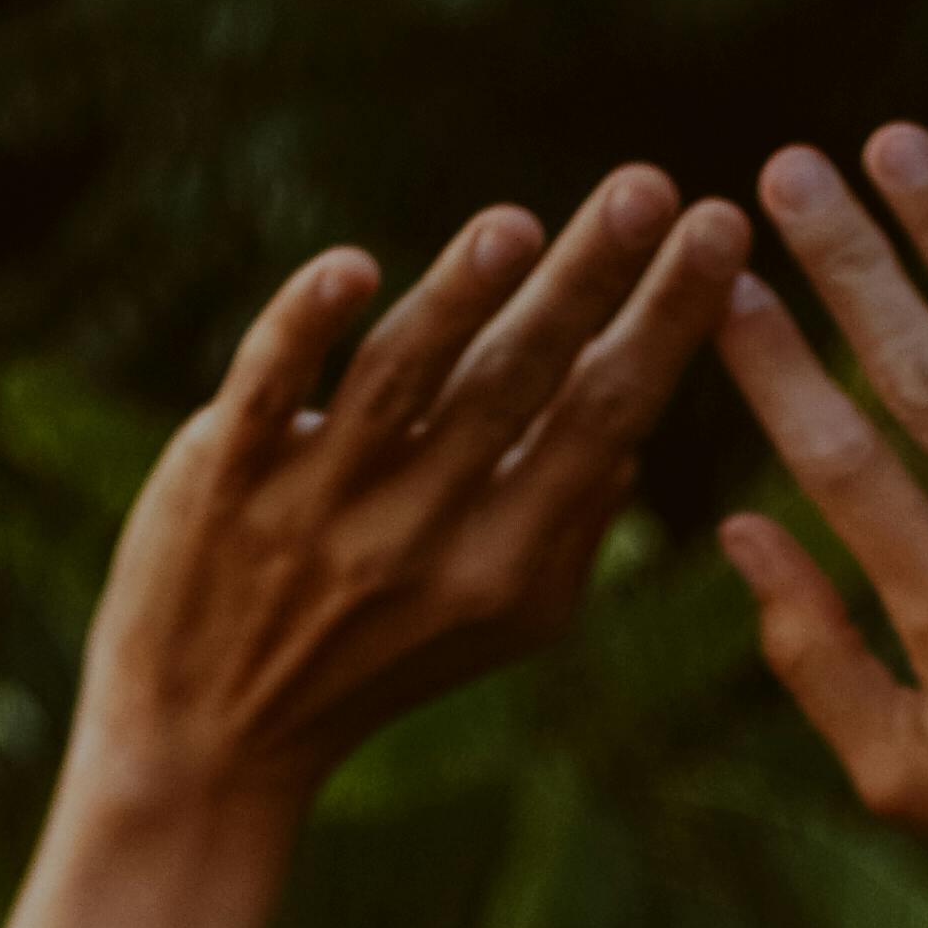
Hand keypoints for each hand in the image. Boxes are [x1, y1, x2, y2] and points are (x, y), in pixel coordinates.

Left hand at [70, 167, 752, 834]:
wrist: (209, 740)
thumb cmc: (373, 664)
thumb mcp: (496, 625)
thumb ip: (568, 530)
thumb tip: (635, 433)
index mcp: (504, 565)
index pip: (601, 421)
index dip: (664, 323)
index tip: (717, 228)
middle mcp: (419, 535)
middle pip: (518, 386)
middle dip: (592, 283)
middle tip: (655, 187)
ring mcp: (318, 504)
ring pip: (400, 381)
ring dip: (460, 297)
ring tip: (520, 227)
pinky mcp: (225, 474)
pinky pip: (271, 389)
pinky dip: (307, 325)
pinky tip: (354, 267)